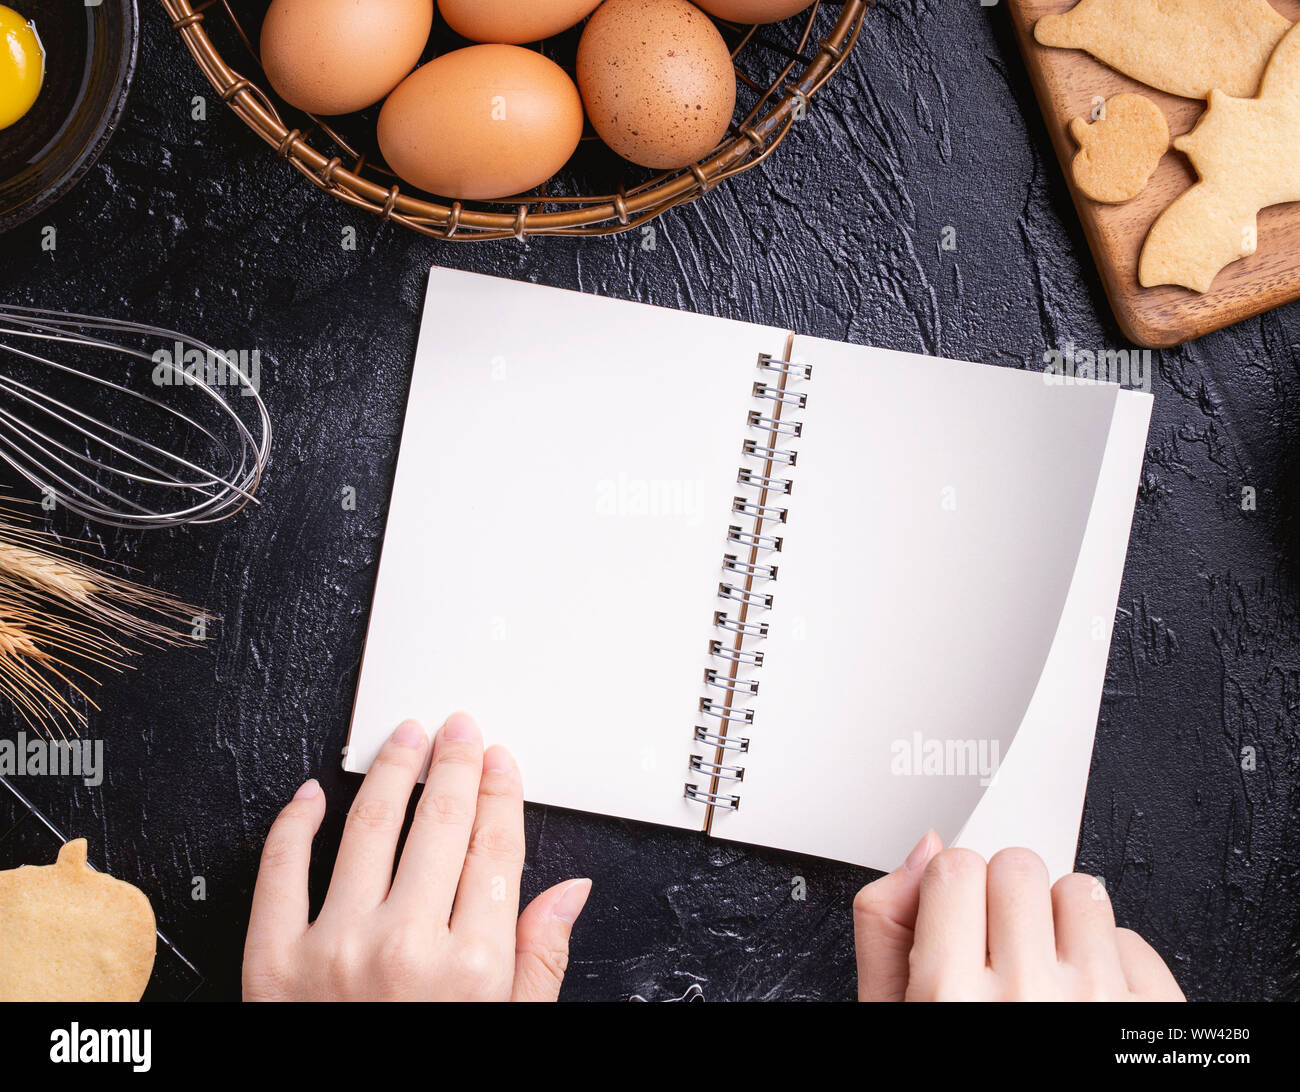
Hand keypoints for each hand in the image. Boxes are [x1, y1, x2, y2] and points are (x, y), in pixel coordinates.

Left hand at [242, 713, 590, 1000]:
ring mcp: (335, 949)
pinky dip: (296, 822)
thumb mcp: (509, 1031)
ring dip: (391, 771)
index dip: (501, 793)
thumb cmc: (435, 1079)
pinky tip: (313, 793)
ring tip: (404, 740)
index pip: (496, 849)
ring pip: (369, 827)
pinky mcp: (271, 962)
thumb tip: (571, 891)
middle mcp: (405, 948)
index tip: (501, 762)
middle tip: (459, 730)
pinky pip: (281, 870)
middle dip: (455, 764)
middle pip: (441, 824)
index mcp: (473, 968)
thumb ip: (541, 959)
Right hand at [853, 832, 1183, 1000]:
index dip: (951, 893)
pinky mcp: (1152, 1020)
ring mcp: (1097, 1009)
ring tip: (1044, 973)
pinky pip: (1130, 936)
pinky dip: (1107, 958)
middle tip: (998, 951)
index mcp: (947, 1001)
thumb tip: (922, 851)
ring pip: (1078, 891)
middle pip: (1014, 867)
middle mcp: (1025, 1001)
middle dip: (1003, 900)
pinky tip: (1082, 997)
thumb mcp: (895, 1022)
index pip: (953, 866)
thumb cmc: (965, 1090)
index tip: (955, 923)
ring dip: (1059, 922)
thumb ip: (887, 931)